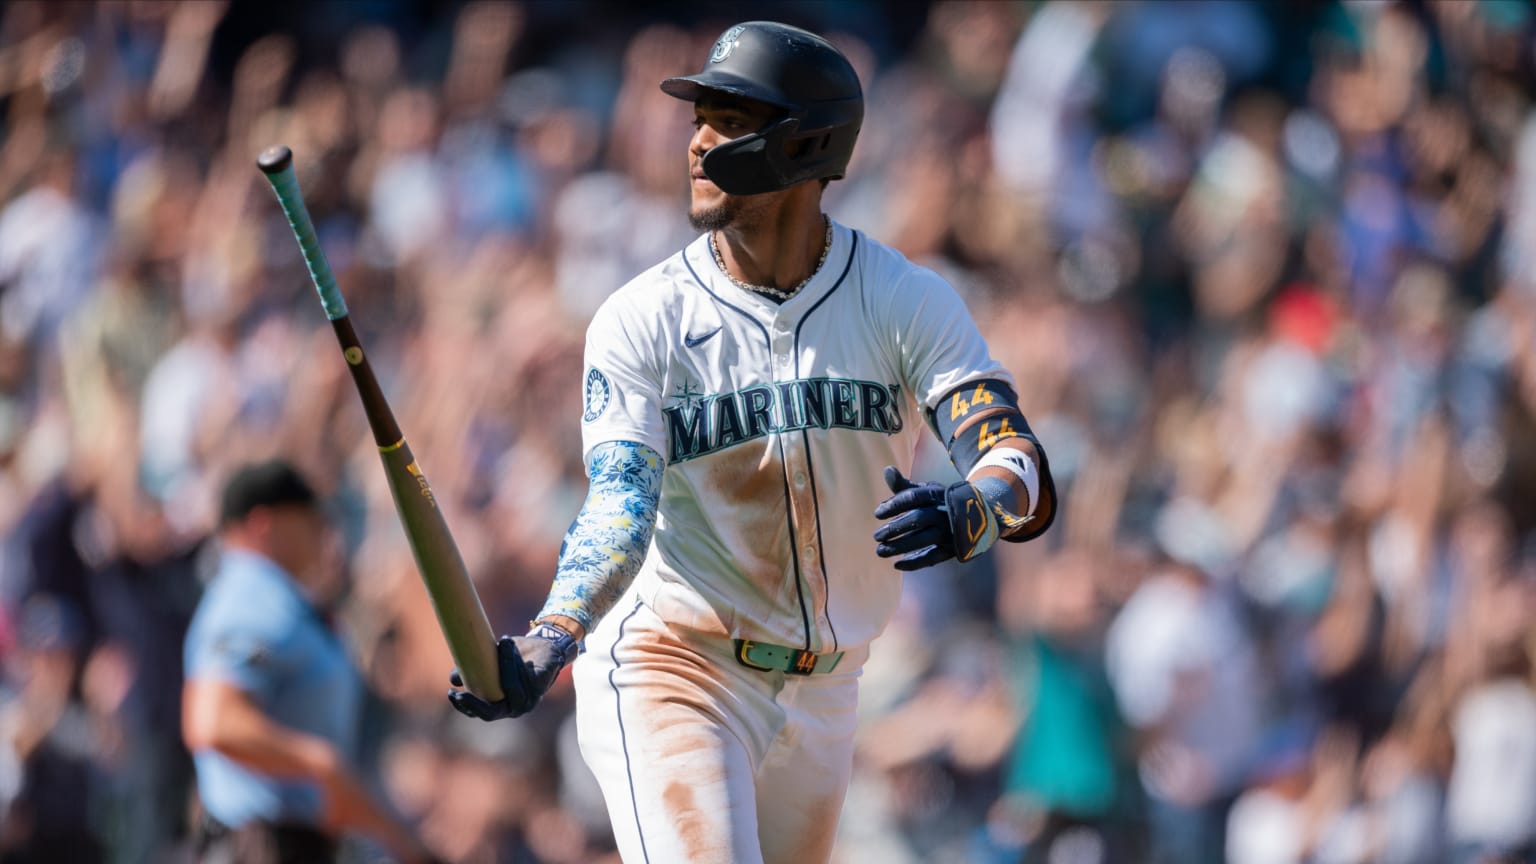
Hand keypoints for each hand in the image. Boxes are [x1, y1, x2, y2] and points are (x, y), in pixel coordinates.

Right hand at [446, 625, 578, 720]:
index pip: (480, 714)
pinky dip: (513, 660)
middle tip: (461, 691)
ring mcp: (528, 700)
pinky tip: (508, 646)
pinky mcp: (540, 688)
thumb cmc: (512, 657)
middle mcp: (514, 708)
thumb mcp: (489, 663)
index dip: (465, 708)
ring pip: (510, 688)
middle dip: (475, 704)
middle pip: (492, 713)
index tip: (452, 693)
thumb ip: (472, 671)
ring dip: (502, 666)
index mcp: (500, 706)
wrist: (542, 646)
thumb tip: (453, 679)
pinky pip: (525, 678)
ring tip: (499, 644)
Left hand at [873, 466, 996, 569]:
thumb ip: (904, 486)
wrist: (981, 516)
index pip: (913, 497)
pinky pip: (934, 557)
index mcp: (937, 494)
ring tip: (880, 551)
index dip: (894, 505)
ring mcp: (951, 531)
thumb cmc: (941, 502)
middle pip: (918, 519)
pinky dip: (915, 562)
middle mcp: (945, 511)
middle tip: (876, 536)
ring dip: (900, 547)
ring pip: (924, 539)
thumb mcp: (926, 491)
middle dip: (896, 528)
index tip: (877, 513)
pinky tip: (897, 564)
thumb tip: (887, 470)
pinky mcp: (953, 548)